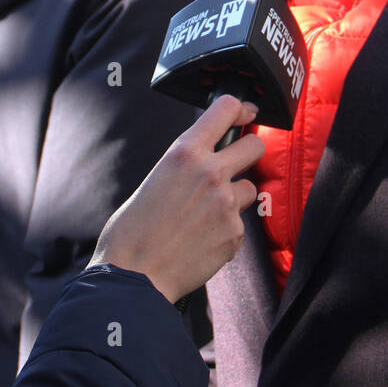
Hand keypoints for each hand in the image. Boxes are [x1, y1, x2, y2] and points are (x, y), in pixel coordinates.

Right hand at [89, 96, 263, 303]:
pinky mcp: (235, 233)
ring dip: (234, 198)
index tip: (246, 112)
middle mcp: (211, 172)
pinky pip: (240, 224)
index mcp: (184, 153)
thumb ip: (184, 167)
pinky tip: (202, 242)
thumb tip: (202, 165)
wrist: (134, 277)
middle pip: (255, 146)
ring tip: (205, 217)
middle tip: (236, 164)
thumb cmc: (132, 232)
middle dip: (248, 152)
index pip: (225, 109)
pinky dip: (226, 231)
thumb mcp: (154, 180)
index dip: (239, 109)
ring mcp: (227, 203)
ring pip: (248, 188)